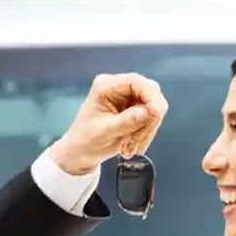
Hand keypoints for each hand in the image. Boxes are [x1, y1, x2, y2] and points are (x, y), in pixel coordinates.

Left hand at [49, 73, 167, 174]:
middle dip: (149, 120)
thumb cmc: (85, 141)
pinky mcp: (133, 108)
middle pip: (149, 94)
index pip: (136, 82)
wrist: (80, 153)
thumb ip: (128, 121)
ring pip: (153, 108)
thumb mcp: (105, 132)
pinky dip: (145, 134)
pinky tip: (132, 146)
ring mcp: (127, 97)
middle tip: (138, 144)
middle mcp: (118, 87)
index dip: (150, 96)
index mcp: (106, 86)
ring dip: (146, 131)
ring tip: (130, 149)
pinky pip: (150, 118)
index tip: (156, 115)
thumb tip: (151, 111)